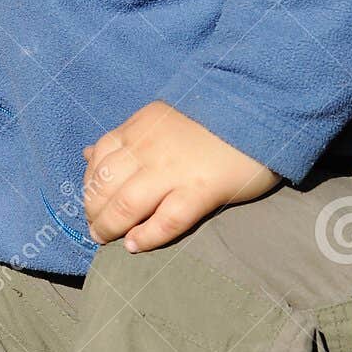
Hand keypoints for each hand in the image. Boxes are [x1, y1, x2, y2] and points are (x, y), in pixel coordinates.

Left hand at [83, 102, 279, 253]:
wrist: (263, 107)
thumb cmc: (214, 116)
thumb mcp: (160, 117)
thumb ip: (127, 137)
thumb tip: (88, 154)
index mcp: (141, 127)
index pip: (99, 158)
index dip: (89, 184)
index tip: (92, 201)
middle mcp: (150, 148)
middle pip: (105, 186)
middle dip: (93, 211)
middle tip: (96, 228)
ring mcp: (174, 171)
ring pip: (125, 205)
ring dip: (109, 226)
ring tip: (107, 239)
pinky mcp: (201, 191)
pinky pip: (164, 221)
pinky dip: (145, 236)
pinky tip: (135, 245)